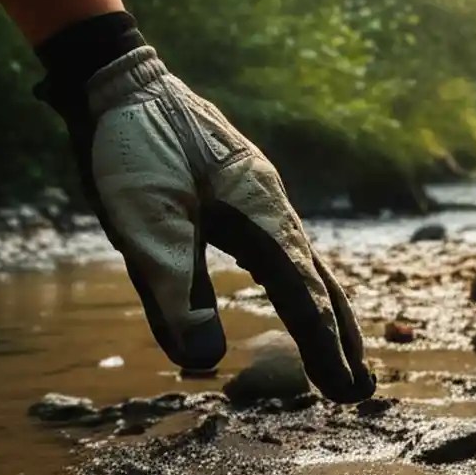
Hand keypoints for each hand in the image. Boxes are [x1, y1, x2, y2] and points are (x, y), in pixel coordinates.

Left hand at [48, 46, 373, 402]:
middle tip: (359, 393)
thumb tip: (202, 363)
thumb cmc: (129, 147)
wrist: (116, 81)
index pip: (300, 293)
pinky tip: (299, 298)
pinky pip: (285, 252)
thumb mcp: (142, 221)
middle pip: (319, 283)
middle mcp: (271, 207)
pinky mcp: (240, 196)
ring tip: (345, 360)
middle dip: (340, 340)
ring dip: (327, 317)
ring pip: (307, 267)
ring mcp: (259, 199)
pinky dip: (303, 287)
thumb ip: (174, 289)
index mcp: (258, 213)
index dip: (322, 346)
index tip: (345, 391)